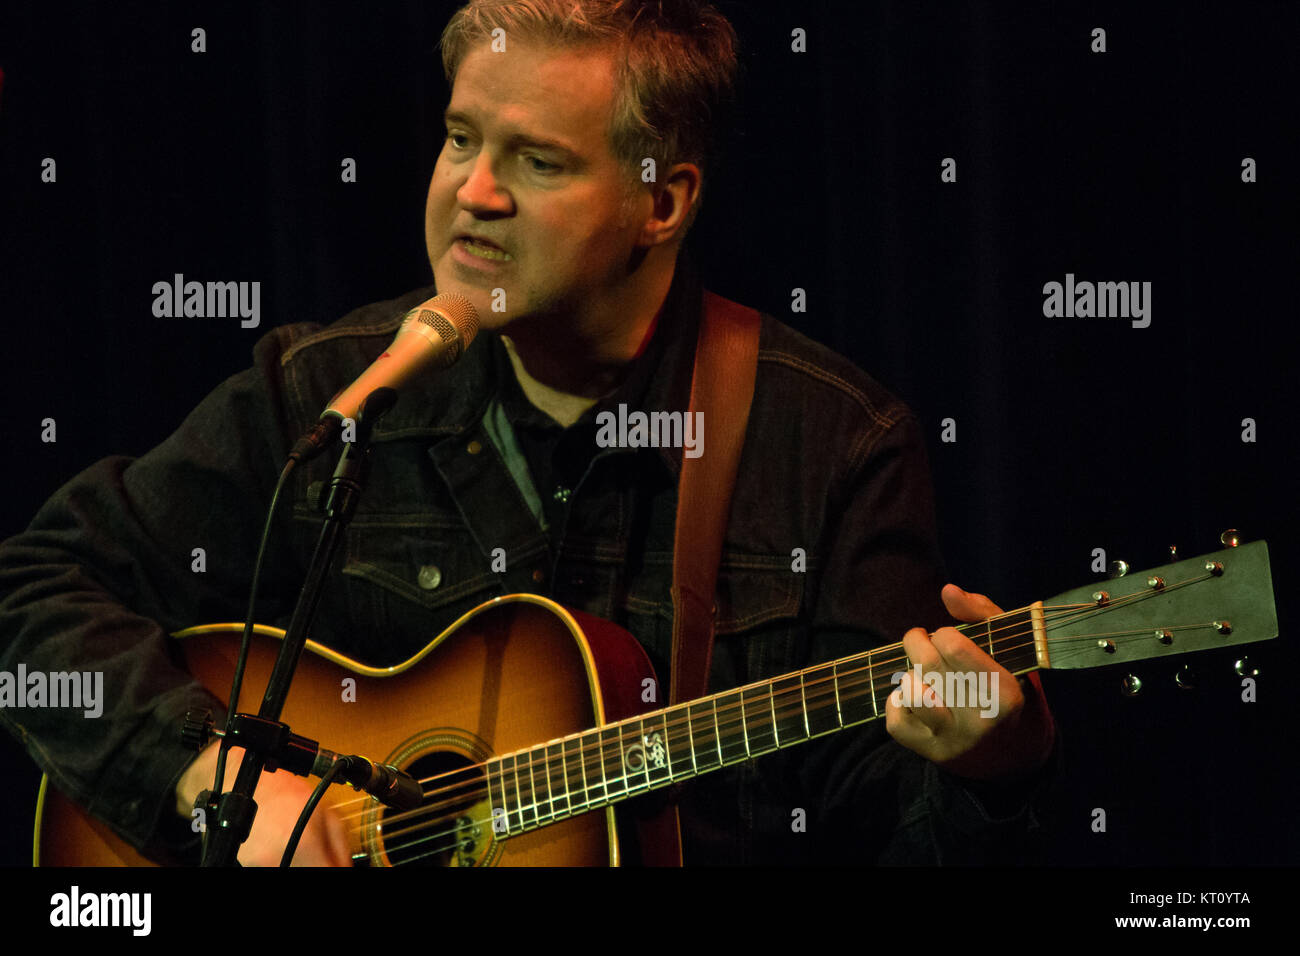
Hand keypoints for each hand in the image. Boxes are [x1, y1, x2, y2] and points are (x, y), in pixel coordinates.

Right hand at [176, 741, 352, 865]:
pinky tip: (284, 847)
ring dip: (303, 863)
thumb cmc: (281, 789)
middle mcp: (279, 860)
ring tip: (300, 846)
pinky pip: (277, 866)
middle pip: (311, 874)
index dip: (338, 867)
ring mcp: (260, 866)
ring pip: (293, 871)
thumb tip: (344, 863)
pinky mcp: (248, 865)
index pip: (332, 872)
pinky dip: (285, 860)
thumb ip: (339, 841)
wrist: (241, 783)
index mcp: (304, 845)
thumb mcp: (324, 807)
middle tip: (320, 853)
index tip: (337, 862)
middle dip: (320, 864)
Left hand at [885, 584, 1054, 782]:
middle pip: (927, 664)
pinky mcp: (931, 754)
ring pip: (911, 691)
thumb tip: (948, 590)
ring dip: (910, 674)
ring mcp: (953, 740)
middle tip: (922, 640)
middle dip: (917, 642)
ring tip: (922, 672)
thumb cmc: (1015, 692)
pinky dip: (898, 701)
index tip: (948, 636)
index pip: (953, 646)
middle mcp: (979, 721)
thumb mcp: (1014, 652)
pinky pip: (895, 719)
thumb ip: (983, 615)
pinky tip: (916, 697)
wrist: (1018, 760)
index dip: (944, 633)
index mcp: (1005, 694)